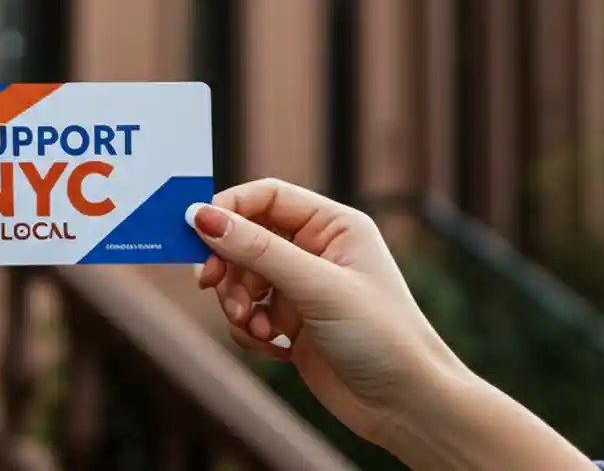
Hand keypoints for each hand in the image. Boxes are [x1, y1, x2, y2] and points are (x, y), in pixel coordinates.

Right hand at [188, 179, 593, 469]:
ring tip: (252, 327)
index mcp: (334, 225)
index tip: (197, 232)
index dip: (229, 209)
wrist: (407, 406)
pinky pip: (247, 313)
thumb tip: (203, 217)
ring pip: (241, 278)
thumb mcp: (316, 286)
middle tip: (210, 285)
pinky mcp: (292, 325)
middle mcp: (316, 251)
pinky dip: (247, 328)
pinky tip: (269, 346)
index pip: (267, 197)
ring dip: (235, 302)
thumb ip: (257, 250)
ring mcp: (302, 288)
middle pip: (246, 237)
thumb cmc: (382, 336)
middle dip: (227, 264)